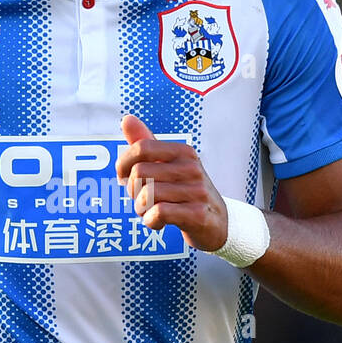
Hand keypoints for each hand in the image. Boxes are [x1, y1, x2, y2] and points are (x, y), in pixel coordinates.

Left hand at [116, 113, 228, 251]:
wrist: (218, 222)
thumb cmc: (185, 192)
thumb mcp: (167, 165)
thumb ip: (146, 144)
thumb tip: (126, 119)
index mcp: (183, 152)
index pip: (141, 148)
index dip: (123, 164)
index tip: (124, 178)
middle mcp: (192, 168)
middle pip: (140, 172)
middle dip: (132, 190)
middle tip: (142, 199)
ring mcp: (196, 191)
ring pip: (147, 194)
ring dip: (141, 208)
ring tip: (150, 211)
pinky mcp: (197, 214)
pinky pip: (159, 213)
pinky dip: (150, 221)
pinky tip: (157, 222)